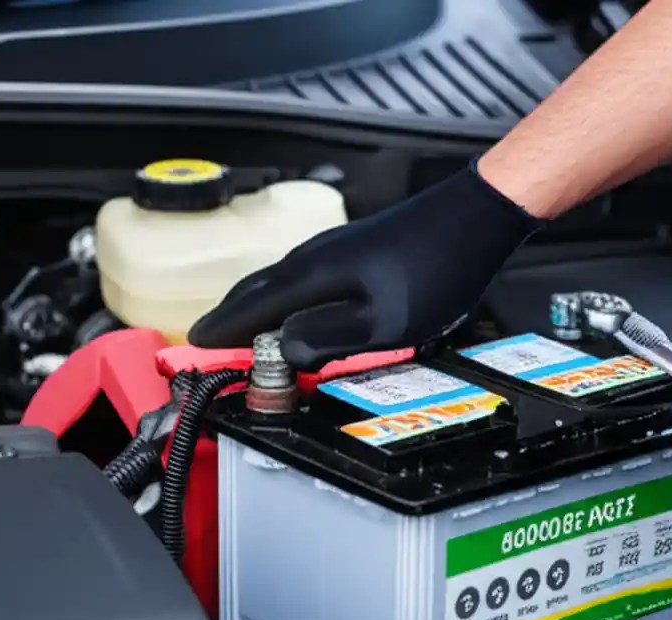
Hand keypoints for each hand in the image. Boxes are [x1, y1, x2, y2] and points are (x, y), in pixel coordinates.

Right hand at [188, 163, 542, 369]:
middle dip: (232, 316)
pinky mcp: (358, 247)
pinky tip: (301, 305)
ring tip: (247, 327)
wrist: (476, 217)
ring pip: (281, 280)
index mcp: (312, 275)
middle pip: (259, 289)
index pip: (251, 307)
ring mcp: (336, 247)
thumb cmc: (437, 269)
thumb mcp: (384, 322)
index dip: (222, 331)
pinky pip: (305, 276)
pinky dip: (287, 295)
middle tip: (211, 339)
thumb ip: (328, 338)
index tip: (195, 345)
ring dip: (258, 305)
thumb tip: (282, 350)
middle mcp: (315, 256)